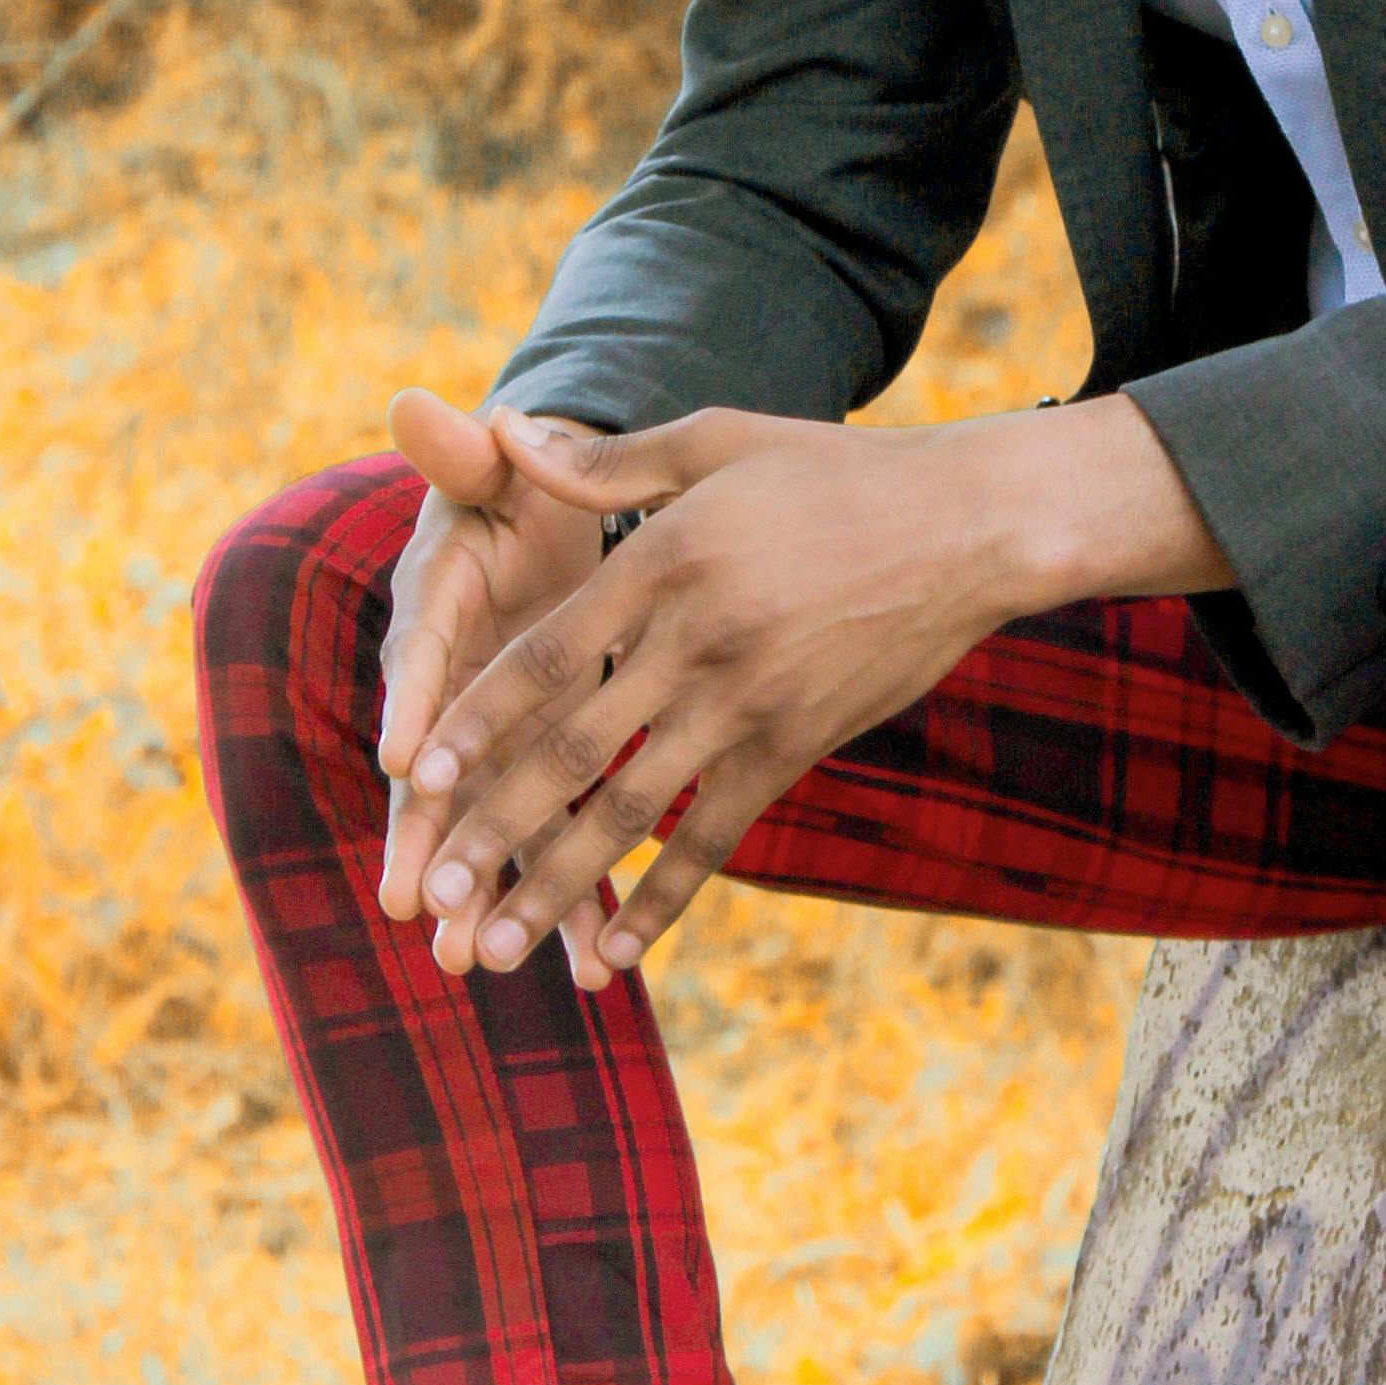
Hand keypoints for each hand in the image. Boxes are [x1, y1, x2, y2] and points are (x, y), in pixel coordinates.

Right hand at [375, 384, 611, 929]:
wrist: (558, 519)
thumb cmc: (522, 485)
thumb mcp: (499, 462)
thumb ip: (465, 450)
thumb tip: (417, 406)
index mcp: (439, 608)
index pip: (421, 656)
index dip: (416, 705)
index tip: (407, 758)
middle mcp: (455, 689)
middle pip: (435, 773)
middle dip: (427, 843)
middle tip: (412, 909)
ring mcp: (499, 739)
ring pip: (489, 826)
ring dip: (485, 893)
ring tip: (471, 965)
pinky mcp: (549, 767)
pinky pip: (562, 838)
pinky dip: (575, 898)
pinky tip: (593, 968)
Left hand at [401, 395, 1227, 988]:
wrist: (968, 527)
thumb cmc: (836, 475)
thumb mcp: (720, 441)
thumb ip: (608, 458)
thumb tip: (509, 431)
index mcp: (662, 561)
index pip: (547, 657)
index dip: (477, 723)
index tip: (417, 781)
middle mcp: (698, 642)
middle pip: (572, 751)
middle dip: (494, 831)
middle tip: (433, 895)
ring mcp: (750, 703)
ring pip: (634, 810)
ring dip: (560, 884)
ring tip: (498, 947)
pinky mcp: (795, 746)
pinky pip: (716, 837)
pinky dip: (663, 900)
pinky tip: (614, 953)